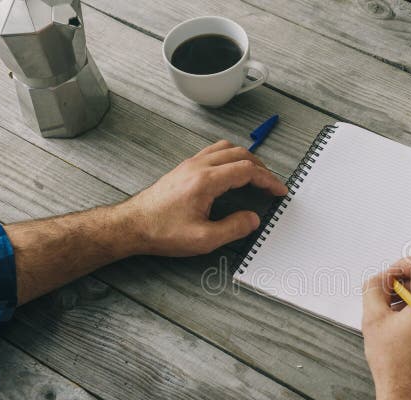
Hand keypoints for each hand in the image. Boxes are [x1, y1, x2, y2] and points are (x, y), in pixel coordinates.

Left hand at [121, 140, 287, 255]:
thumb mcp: (203, 239)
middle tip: (271, 184)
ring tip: (256, 175)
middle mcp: (198, 167)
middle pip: (240, 154)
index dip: (268, 180)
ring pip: (226, 148)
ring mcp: (190, 165)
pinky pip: (213, 152)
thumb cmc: (161, 231)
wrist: (132, 225)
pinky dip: (230, 157)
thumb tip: (252, 219)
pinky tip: (231, 171)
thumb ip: (233, 228)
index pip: (247, 170)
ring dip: (246, 159)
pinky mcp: (184, 168)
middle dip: (261, 168)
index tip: (278, 190)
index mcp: (206, 181)